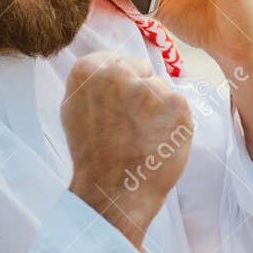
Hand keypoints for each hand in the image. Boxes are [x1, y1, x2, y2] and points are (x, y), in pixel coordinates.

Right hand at [61, 50, 194, 248]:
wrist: (114, 191)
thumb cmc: (93, 154)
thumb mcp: (74, 108)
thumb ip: (91, 82)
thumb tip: (109, 65)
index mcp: (88, 70)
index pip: (116, 60)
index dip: (120, 86)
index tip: (116, 108)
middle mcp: (118, 72)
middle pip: (141, 69)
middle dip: (140, 91)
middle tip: (131, 124)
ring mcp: (149, 88)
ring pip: (161, 88)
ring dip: (158, 107)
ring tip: (143, 135)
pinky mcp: (176, 103)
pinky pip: (178, 104)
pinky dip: (174, 122)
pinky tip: (159, 139)